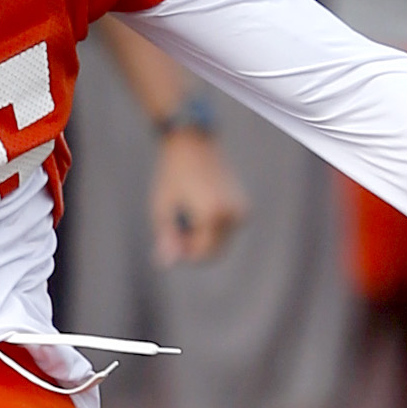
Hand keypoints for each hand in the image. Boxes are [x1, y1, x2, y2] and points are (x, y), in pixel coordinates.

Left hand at [150, 126, 247, 267]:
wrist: (193, 143)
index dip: (184, 253)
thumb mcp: (162, 208)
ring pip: (220, 242)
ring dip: (202, 237)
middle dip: (194, 246)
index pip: (202, 255)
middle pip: (213, 252)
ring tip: (187, 213)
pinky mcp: (244, 206)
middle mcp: (233, 214)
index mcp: (213, 215)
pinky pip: (226, 230)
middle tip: (176, 225)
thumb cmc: (172, 175)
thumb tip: (164, 264)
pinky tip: (199, 207)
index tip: (169, 236)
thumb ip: (166, 238)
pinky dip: (211, 227)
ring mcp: (242, 210)